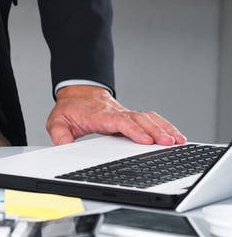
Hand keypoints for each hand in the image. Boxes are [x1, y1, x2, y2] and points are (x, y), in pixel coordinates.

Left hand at [46, 85, 187, 145]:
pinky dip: (164, 126)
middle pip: (138, 119)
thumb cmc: (71, 108)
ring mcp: (125, 113)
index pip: (118, 121)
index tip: (145, 139)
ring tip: (179, 141)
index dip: (133, 130)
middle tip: (169, 143)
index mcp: (100, 115)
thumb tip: (63, 144)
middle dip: (154, 131)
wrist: (78, 92)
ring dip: (163, 128)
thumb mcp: (57, 120)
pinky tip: (177, 136)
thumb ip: (59, 133)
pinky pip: (150, 118)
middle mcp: (115, 112)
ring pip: (147, 117)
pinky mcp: (132, 117)